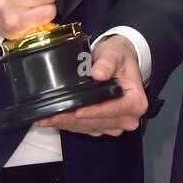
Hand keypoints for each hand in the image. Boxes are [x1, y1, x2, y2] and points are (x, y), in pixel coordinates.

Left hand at [32, 34, 148, 137]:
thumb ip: (107, 63)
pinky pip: (87, 129)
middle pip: (98, 122)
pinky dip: (70, 125)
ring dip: (68, 124)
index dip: (94, 112)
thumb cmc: (118, 57)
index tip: (76, 112)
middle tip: (51, 116)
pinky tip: (55, 120)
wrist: (118, 61)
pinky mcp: (105, 126)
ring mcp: (117, 124)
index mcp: (135, 101)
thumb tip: (98, 74)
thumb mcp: (114, 54)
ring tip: (47, 118)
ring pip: (90, 127)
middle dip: (73, 120)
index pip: (113, 109)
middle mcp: (129, 117)